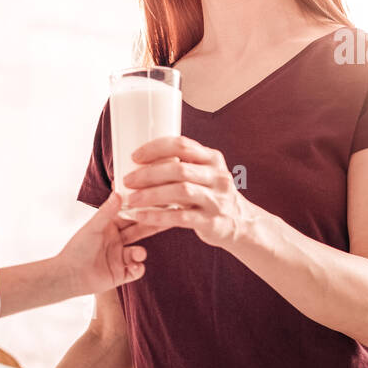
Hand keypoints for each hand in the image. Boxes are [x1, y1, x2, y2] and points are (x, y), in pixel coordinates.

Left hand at [56, 192, 152, 294]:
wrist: (69, 276)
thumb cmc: (77, 249)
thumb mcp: (93, 227)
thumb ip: (107, 211)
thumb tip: (118, 192)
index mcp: (110, 227)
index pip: (130, 216)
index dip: (143, 210)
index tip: (157, 203)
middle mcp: (117, 241)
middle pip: (139, 232)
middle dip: (151, 227)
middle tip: (167, 221)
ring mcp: (120, 258)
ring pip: (139, 252)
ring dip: (140, 253)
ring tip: (138, 254)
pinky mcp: (121, 274)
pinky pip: (137, 270)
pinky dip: (138, 269)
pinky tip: (134, 267)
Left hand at [121, 135, 251, 248]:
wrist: (240, 223)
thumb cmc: (211, 194)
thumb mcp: (205, 173)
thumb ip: (183, 164)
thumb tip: (139, 160)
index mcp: (213, 158)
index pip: (182, 144)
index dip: (155, 148)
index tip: (135, 156)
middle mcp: (217, 176)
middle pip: (178, 168)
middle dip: (148, 174)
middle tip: (128, 180)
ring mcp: (216, 200)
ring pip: (180, 191)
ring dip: (151, 195)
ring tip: (131, 199)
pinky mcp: (212, 222)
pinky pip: (181, 218)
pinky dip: (158, 216)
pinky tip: (141, 216)